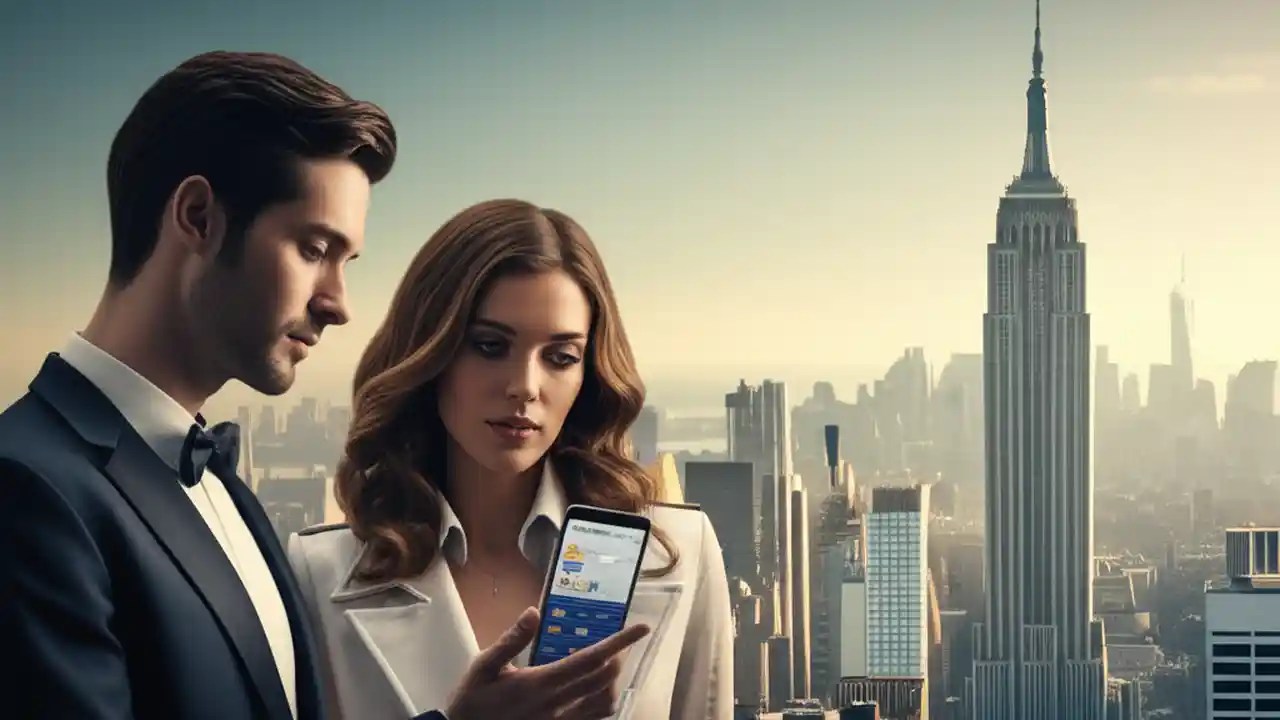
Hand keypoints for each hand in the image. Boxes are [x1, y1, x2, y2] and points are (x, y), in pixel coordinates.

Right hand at [445, 606, 649, 719]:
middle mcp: (556, 704)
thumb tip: (534, 613)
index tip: (639, 628)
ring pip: (603, 703)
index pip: (590, 658)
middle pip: (604, 679)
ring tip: (609, 664)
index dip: (618, 642)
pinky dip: (603, 704)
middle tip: (621, 641)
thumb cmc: (473, 700)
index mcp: (540, 682)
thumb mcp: (484, 665)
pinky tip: (597, 690)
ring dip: (612, 681)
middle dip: (619, 657)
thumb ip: (512, 639)